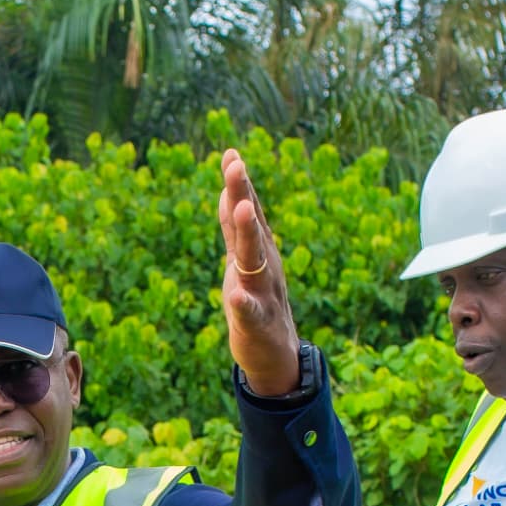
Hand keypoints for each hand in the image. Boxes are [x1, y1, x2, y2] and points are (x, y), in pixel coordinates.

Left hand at [217, 148, 301, 396]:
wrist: (276, 353)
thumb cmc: (257, 302)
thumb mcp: (242, 261)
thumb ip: (234, 228)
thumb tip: (229, 190)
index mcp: (259, 251)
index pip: (248, 210)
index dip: (239, 183)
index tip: (230, 153)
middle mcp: (264, 266)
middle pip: (251, 226)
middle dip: (244, 194)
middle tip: (237, 165)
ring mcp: (262, 293)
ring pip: (253, 260)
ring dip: (248, 235)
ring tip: (241, 208)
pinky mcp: (256, 323)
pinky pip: (250, 312)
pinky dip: (244, 303)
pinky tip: (236, 297)